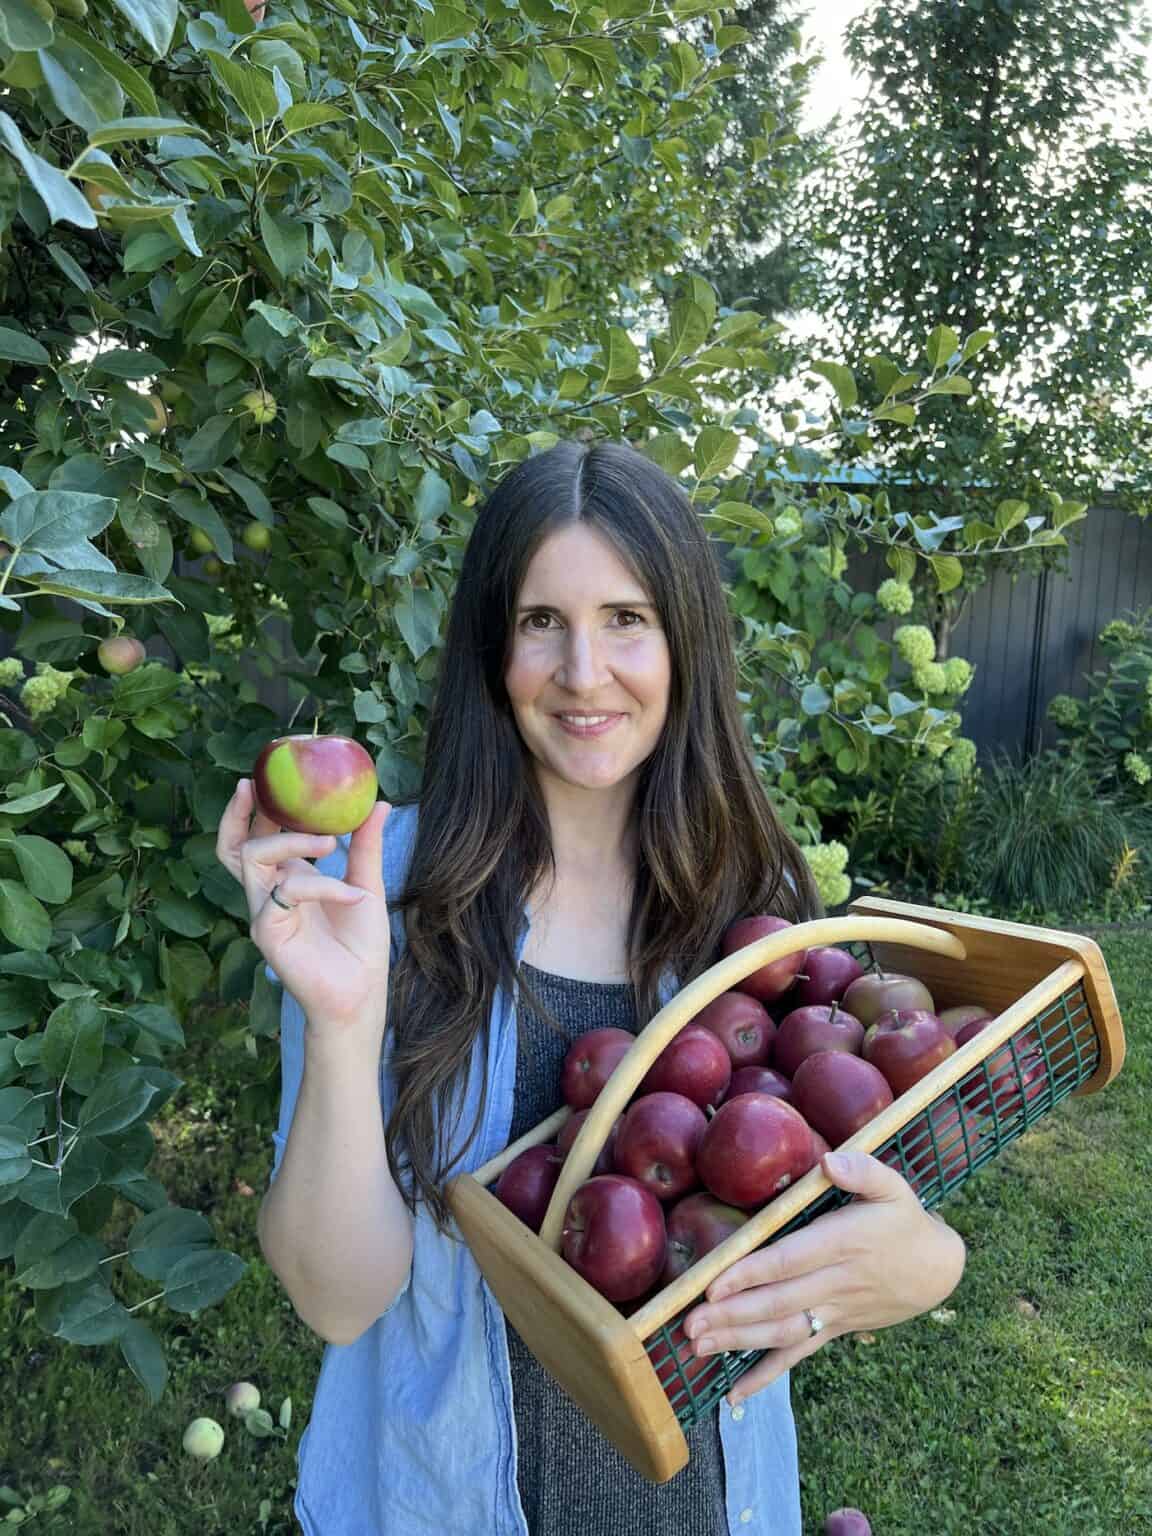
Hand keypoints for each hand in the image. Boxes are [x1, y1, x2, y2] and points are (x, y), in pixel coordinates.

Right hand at [214, 778, 391, 1040]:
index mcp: (288, 879)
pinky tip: (354, 896)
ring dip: (293, 842)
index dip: (255, 809)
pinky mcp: (267, 932)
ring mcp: (263, 912)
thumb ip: (365, 846)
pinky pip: (287, 892)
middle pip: (232, 847)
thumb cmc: (359, 946)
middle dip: (236, 814)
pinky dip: (323, 886)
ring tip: (329, 842)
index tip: (266, 776)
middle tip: (253, 786)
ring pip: (254, 858)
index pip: (258, 838)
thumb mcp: (367, 885)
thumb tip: (379, 803)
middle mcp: (269, 893)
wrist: (360, 994)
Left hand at [681, 1150, 966, 1407]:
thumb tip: (830, 1161)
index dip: (751, 1274)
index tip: (714, 1285)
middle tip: (689, 1326)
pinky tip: (734, 1394)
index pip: (790, 1261)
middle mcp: (836, 1283)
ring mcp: (834, 1312)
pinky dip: (766, 1376)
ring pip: (782, 1332)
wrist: (936, 1268)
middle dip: (731, 1316)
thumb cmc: (903, 1219)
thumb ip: (863, 1170)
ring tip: (697, 1348)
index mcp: (843, 1243)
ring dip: (737, 1342)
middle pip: (778, 1303)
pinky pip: (798, 1355)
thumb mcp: (894, 1186)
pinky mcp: (834, 1329)